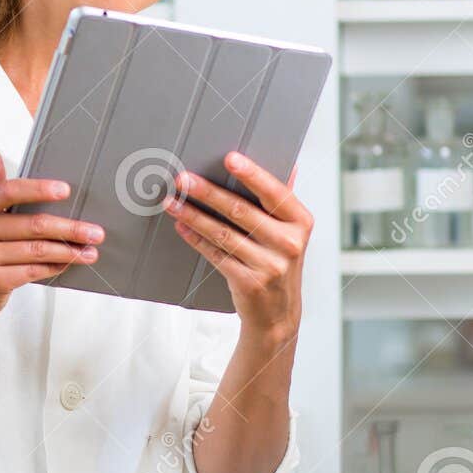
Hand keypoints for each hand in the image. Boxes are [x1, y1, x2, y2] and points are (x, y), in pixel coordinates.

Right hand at [0, 149, 105, 327]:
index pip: (8, 190)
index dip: (39, 189)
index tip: (65, 190)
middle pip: (32, 225)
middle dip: (70, 228)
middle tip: (95, 232)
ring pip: (37, 250)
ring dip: (69, 251)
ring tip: (90, 251)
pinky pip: (32, 271)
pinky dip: (54, 268)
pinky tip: (68, 264)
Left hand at [164, 153, 311, 343]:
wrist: (277, 314)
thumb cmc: (278, 262)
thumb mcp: (290, 232)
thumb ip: (284, 200)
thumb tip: (291, 163)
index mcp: (301, 222)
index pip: (274, 192)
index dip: (252, 174)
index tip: (229, 158)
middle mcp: (289, 243)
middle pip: (241, 211)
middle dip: (208, 192)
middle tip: (183, 179)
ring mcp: (270, 265)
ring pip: (223, 234)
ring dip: (193, 216)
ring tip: (172, 202)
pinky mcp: (249, 283)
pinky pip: (216, 255)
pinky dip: (196, 239)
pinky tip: (182, 227)